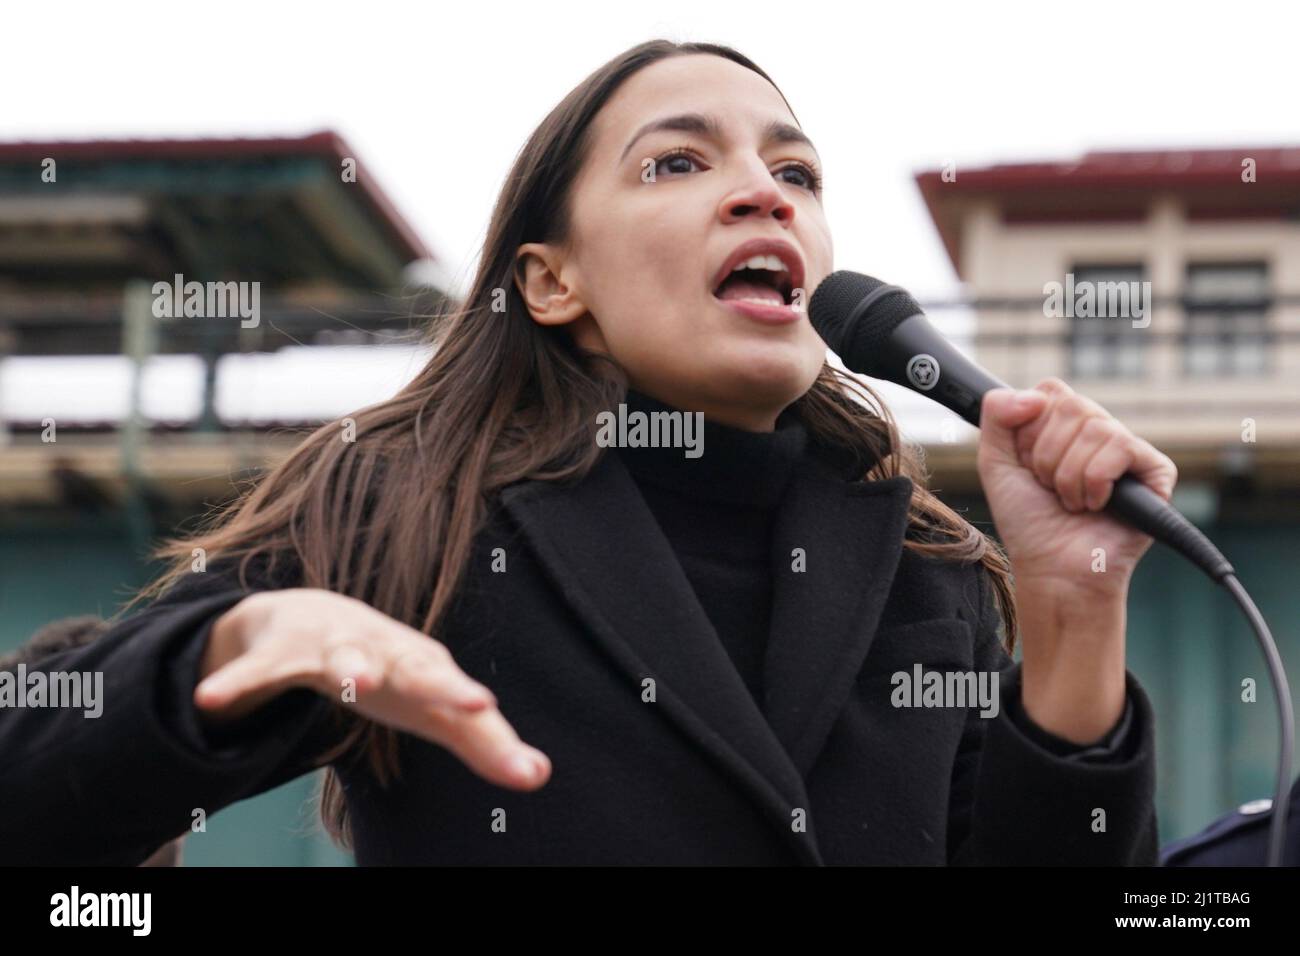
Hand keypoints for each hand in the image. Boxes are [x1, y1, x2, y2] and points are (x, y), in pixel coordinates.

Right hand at [193, 588, 551, 790]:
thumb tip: (541, 778)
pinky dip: (236, 684)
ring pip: (342, 656)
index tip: (496, 715)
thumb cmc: (390, 671)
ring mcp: (333, 644)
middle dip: (443, 684)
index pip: (455, 691)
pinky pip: (257, 672)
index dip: (473, 704)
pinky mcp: (279, 650)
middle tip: (476, 703)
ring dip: (351, 666)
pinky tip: (210, 701)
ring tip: (357, 682)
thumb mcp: (433, 709)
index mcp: (423, 666)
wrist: (312, 615)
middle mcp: (385, 649)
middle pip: (418, 667)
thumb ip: (484, 744)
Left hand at [977, 377, 1177, 598]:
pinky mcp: (1155, 470)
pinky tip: (1097, 505)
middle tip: (1049, 487)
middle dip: (1046, 456)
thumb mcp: (994, 461)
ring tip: (1072, 502)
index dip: (1030, 429)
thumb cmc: (1027, 520)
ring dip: (1068, 476)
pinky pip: (1122, 446)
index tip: (1027, 464)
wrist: (1052, 568)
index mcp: (1063, 426)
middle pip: (1071, 404)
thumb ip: (996, 413)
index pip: (1049, 390)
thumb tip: (1033, 393)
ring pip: (1094, 427)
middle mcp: (1097, 431)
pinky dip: (1096, 481)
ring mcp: (1127, 449)